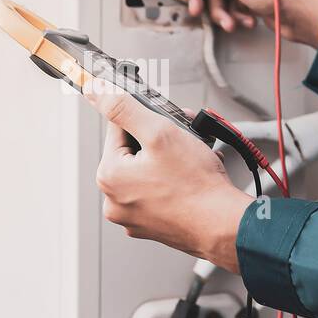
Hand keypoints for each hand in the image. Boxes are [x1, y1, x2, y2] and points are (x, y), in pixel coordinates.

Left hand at [83, 78, 252, 272]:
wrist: (223, 225)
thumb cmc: (196, 185)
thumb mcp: (159, 132)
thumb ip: (124, 108)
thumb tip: (94, 92)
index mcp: (109, 176)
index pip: (119, 129)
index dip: (146, 120)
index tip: (167, 122)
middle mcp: (115, 200)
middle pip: (133, 152)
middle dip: (160, 140)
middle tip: (185, 138)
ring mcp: (133, 216)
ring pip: (148, 172)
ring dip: (169, 159)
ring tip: (193, 158)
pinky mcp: (152, 225)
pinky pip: (158, 193)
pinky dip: (173, 182)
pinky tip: (192, 178)